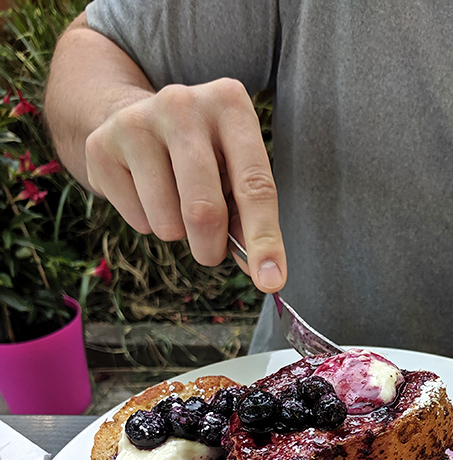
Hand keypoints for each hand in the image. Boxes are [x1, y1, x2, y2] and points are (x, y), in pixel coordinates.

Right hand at [84, 78, 285, 291]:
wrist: (132, 118)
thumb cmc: (201, 155)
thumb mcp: (233, 172)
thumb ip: (249, 218)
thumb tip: (264, 273)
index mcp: (230, 104)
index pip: (255, 185)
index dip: (265, 241)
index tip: (271, 282)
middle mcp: (183, 104)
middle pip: (204, 210)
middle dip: (211, 248)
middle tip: (211, 251)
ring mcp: (137, 122)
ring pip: (167, 222)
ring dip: (177, 233)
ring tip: (174, 202)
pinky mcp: (101, 146)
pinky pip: (137, 220)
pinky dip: (147, 222)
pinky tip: (145, 191)